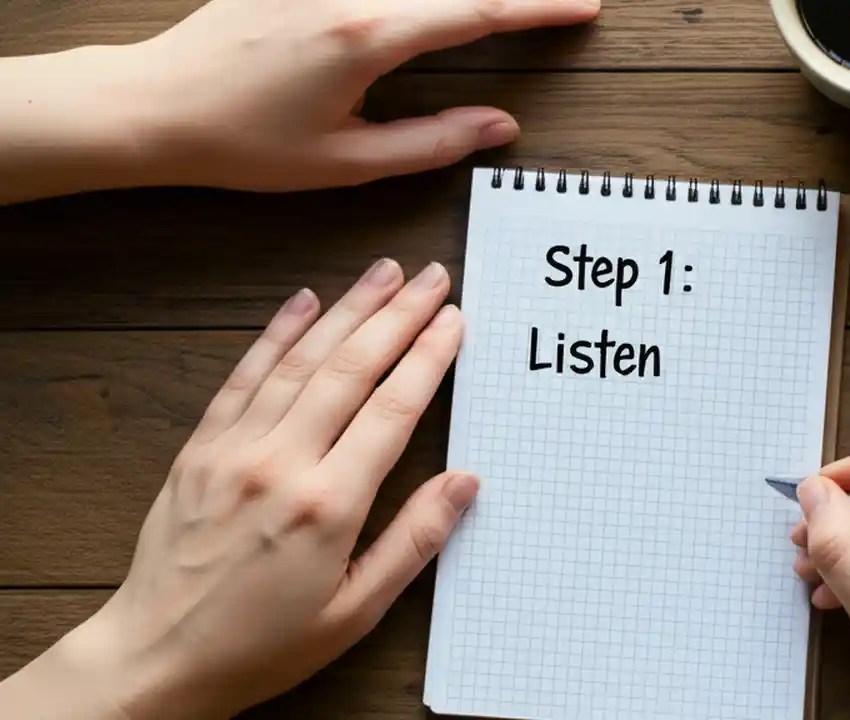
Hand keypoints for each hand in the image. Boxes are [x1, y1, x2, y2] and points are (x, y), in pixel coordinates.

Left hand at [0, 0, 598, 202]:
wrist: (152, 107)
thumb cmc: (243, 143)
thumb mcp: (347, 161)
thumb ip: (433, 142)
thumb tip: (501, 127)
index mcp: (367, 36)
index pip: (478, 11)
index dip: (539, 7)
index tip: (583, 6)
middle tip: (558, 0)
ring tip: (503, 8)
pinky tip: (426, 9)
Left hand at [0, 260, 473, 717]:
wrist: (157, 658)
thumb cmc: (262, 645)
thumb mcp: (356, 612)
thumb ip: (414, 541)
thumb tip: (465, 482)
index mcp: (327, 506)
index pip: (392, 410)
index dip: (429, 357)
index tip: (454, 321)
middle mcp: (280, 464)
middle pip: (351, 369)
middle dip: (398, 316)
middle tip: (433, 277)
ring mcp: (234, 450)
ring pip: (301, 360)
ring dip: (347, 309)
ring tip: (384, 272)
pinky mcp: (201, 449)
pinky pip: (243, 376)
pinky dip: (276, 334)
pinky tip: (304, 301)